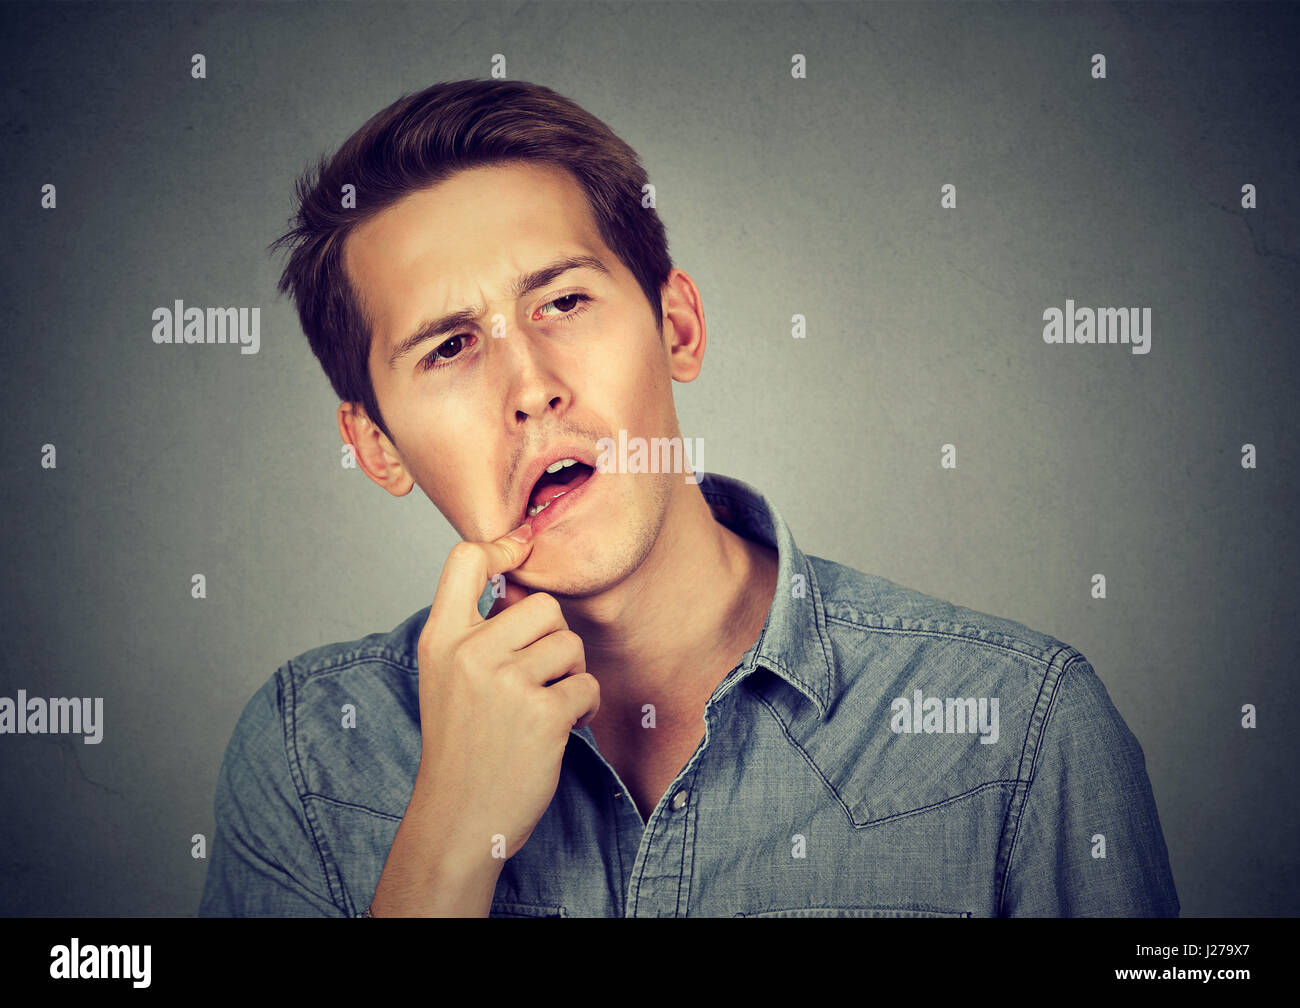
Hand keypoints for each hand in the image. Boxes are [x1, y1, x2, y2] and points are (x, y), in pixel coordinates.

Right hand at [369, 521, 597, 915]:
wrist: (458, 819)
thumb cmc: (461, 747)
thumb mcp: (446, 678)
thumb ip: (475, 632)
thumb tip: (522, 583)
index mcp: (441, 639)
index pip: (464, 557)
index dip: (501, 545)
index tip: (521, 553)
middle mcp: (470, 652)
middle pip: (544, 605)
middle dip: (555, 639)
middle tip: (542, 675)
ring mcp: (506, 682)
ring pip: (570, 645)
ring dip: (572, 675)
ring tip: (548, 704)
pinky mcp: (542, 713)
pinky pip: (588, 686)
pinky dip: (584, 707)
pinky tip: (562, 727)